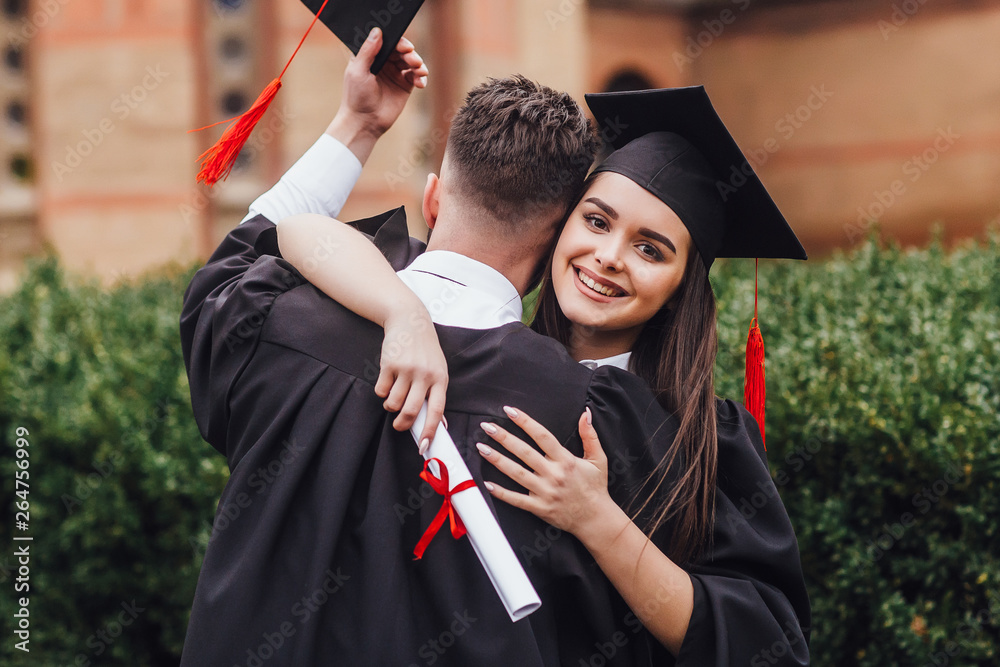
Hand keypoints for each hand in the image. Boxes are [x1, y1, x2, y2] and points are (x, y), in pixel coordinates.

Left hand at [327, 28, 428, 159]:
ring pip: (410, 62)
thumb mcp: (358, 71)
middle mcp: (383, 62)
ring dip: (418, 64)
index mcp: (370, 56)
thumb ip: (368, 51)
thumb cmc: (356, 97)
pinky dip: (421, 78)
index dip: (397, 41)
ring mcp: (394, 73)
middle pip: (401, 50)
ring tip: (420, 71)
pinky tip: (421, 83)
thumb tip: (377, 31)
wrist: (365, 122)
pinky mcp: (404, 86)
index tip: (405, 47)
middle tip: (413, 59)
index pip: (386, 42)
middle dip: (410, 53)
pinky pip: (416, 76)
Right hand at [375, 306, 447, 451]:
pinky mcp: (389, 364)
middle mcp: (424, 375)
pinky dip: (382, 392)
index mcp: (440, 379)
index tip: (424, 446)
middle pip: (410, 411)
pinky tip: (388, 381)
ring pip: (393, 404)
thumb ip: (436, 394)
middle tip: (399, 426)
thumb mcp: (438, 370)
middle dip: (402, 424)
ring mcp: (406, 369)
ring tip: (394, 397)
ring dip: (390, 406)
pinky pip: (381, 391)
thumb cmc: (425, 351)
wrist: (410, 321)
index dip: (430, 431)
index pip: (437, 410)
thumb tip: (438, 425)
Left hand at [477, 406, 613, 536]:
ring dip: (497, 460)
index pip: (542, 436)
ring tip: (482, 448)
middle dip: (504, 437)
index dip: (525, 422)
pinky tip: (487, 483)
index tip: (510, 411)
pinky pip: (517, 499)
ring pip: (516, 473)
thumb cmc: (596, 488)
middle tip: (487, 426)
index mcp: (565, 460)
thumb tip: (585, 413)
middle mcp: (553, 474)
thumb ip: (590, 435)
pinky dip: (501, 492)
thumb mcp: (598, 459)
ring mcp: (545, 492)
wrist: (596, 519)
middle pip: (524, 452)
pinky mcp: (539, 508)